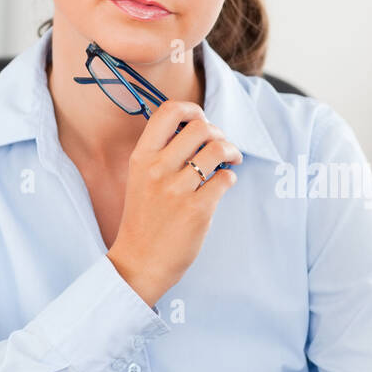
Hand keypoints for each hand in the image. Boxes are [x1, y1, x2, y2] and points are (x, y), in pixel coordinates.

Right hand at [108, 100, 243, 306]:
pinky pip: (225, 179)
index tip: (202, 120)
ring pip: (218, 149)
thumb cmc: (144, 219)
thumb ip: (163, 154)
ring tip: (232, 162)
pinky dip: (230, 178)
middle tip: (222, 146)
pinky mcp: (197, 209)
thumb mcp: (141, 179)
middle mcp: (157, 169)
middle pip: (201, 127)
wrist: (139, 262)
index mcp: (141, 157)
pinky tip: (223, 186)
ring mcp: (177, 189)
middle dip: (219, 133)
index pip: (167, 111)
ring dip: (232, 152)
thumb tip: (198, 131)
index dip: (192, 109)